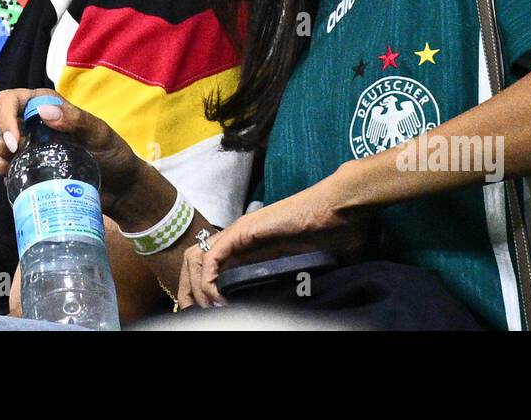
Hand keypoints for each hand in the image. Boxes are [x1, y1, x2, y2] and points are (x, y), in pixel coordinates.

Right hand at [0, 88, 143, 212]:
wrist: (121, 188)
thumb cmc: (114, 155)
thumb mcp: (99, 134)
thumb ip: (77, 120)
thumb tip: (43, 111)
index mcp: (49, 105)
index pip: (12, 99)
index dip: (5, 117)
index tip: (15, 142)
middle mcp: (38, 123)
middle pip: (4, 122)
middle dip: (3, 139)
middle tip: (15, 156)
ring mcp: (35, 147)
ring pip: (4, 146)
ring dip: (2, 157)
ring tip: (10, 171)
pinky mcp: (35, 168)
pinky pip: (12, 167)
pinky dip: (8, 173)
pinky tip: (15, 181)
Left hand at [177, 179, 373, 308]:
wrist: (340, 212)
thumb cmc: (333, 238)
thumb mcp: (310, 272)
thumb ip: (299, 288)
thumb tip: (304, 315)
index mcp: (251, 251)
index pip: (211, 270)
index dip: (204, 294)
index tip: (209, 317)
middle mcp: (239, 241)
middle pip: (195, 264)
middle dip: (191, 293)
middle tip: (197, 316)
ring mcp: (239, 234)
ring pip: (197, 260)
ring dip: (196, 288)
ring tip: (207, 311)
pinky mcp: (243, 231)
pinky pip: (212, 257)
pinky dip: (209, 279)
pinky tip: (219, 299)